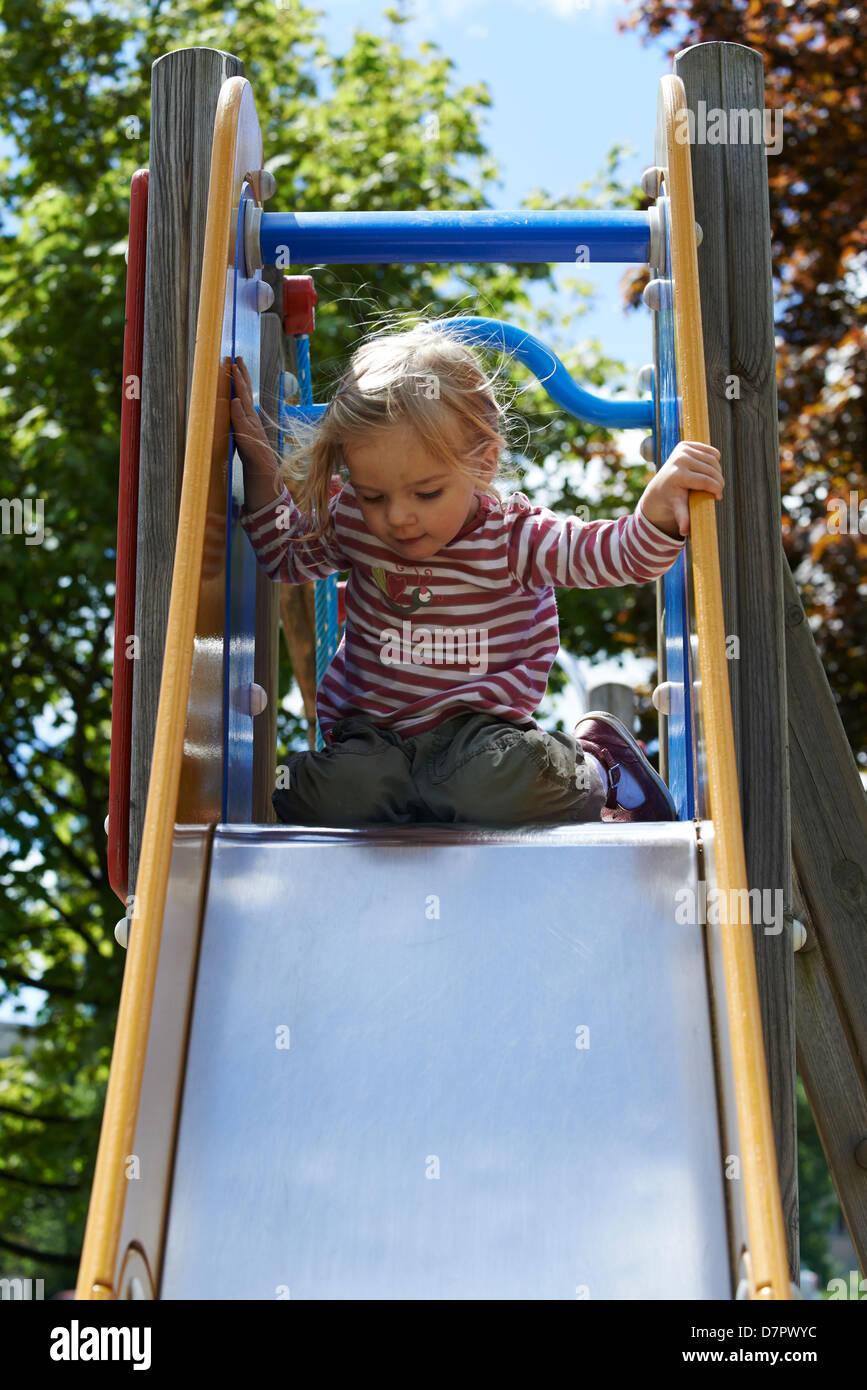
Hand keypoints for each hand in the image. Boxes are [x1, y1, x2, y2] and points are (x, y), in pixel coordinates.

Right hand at [229, 356, 277, 473]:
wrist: (261, 463)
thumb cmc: (253, 450)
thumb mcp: (244, 433)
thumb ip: (239, 417)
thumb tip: (235, 398)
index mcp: (248, 413)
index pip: (242, 391)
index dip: (237, 377)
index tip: (233, 363)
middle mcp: (250, 412)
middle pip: (246, 389)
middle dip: (242, 373)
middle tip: (238, 358)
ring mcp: (249, 418)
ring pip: (244, 394)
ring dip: (241, 381)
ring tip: (238, 371)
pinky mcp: (246, 424)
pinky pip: (242, 404)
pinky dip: (239, 394)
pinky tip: (237, 395)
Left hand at [638, 441, 723, 538]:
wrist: (659, 487)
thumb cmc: (671, 501)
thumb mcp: (677, 509)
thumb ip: (682, 518)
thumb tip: (684, 532)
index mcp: (678, 474)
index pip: (706, 481)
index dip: (716, 489)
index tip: (718, 498)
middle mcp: (680, 458)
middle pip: (711, 470)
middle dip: (719, 481)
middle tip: (718, 491)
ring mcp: (682, 449)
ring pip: (713, 460)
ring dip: (718, 472)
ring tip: (714, 483)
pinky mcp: (685, 444)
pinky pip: (710, 451)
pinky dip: (714, 460)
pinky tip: (710, 470)